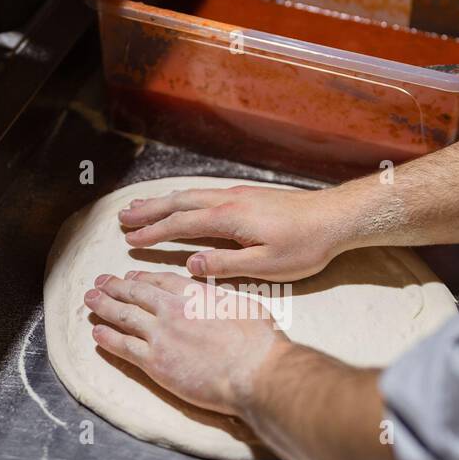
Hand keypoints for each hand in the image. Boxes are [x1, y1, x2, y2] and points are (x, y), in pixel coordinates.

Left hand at [83, 270, 287, 416]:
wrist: (254, 371)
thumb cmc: (259, 342)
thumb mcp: (244, 306)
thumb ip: (223, 300)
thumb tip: (219, 301)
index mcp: (195, 294)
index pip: (160, 282)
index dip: (141, 279)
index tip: (130, 278)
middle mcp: (172, 310)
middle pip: (135, 294)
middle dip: (114, 287)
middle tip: (99, 283)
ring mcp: (161, 336)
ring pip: (123, 317)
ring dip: (104, 307)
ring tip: (90, 301)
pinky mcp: (155, 363)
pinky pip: (124, 347)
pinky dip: (108, 338)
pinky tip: (96, 332)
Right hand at [119, 184, 350, 281]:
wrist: (336, 218)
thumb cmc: (305, 245)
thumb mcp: (266, 265)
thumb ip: (226, 264)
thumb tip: (190, 265)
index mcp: (228, 218)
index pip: (181, 224)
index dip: (154, 233)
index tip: (130, 241)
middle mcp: (229, 200)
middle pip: (179, 203)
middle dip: (149, 211)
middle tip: (122, 218)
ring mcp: (239, 195)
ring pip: (192, 195)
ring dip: (164, 201)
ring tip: (142, 207)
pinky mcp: (249, 195)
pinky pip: (205, 193)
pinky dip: (185, 198)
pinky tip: (181, 203)